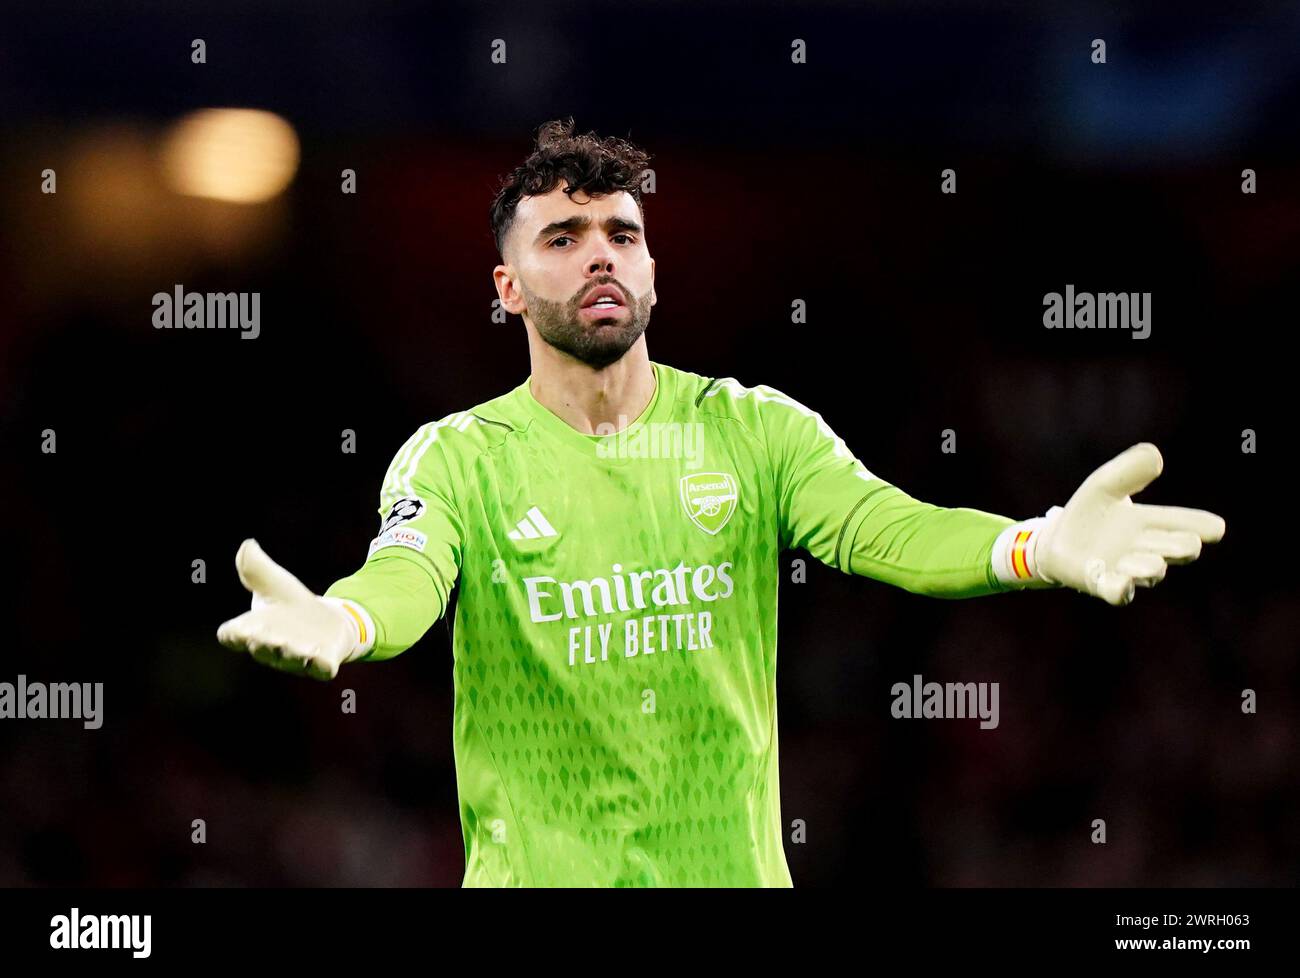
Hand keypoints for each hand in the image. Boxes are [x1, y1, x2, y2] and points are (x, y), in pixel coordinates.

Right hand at [216, 539, 362, 679]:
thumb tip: (247, 545)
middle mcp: (272, 648)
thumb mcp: (275, 584)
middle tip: (270, 636)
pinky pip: (320, 669)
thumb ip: (257, 568)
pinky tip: (323, 658)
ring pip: (290, 659)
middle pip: (261, 648)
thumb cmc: (293, 605)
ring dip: (293, 653)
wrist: (329, 622)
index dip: (233, 635)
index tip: (233, 632)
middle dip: (265, 642)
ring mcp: (297, 659)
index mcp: (253, 630)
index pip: (232, 635)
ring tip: (294, 644)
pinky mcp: (323, 663)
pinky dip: (321, 665)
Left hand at [1034, 443, 1225, 605]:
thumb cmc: (1089, 511)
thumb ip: (1128, 470)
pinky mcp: (1103, 584)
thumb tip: (1154, 455)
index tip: (1216, 528)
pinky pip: (1118, 592)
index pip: (1187, 523)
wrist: (1057, 538)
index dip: (1203, 526)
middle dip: (1181, 546)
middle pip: (1180, 549)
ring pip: (1153, 571)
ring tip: (1141, 561)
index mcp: (1153, 522)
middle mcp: (1147, 548)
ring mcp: (1128, 569)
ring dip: (1150, 566)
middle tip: (1180, 542)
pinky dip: (1121, 589)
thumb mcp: (1105, 484)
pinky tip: (1121, 584)